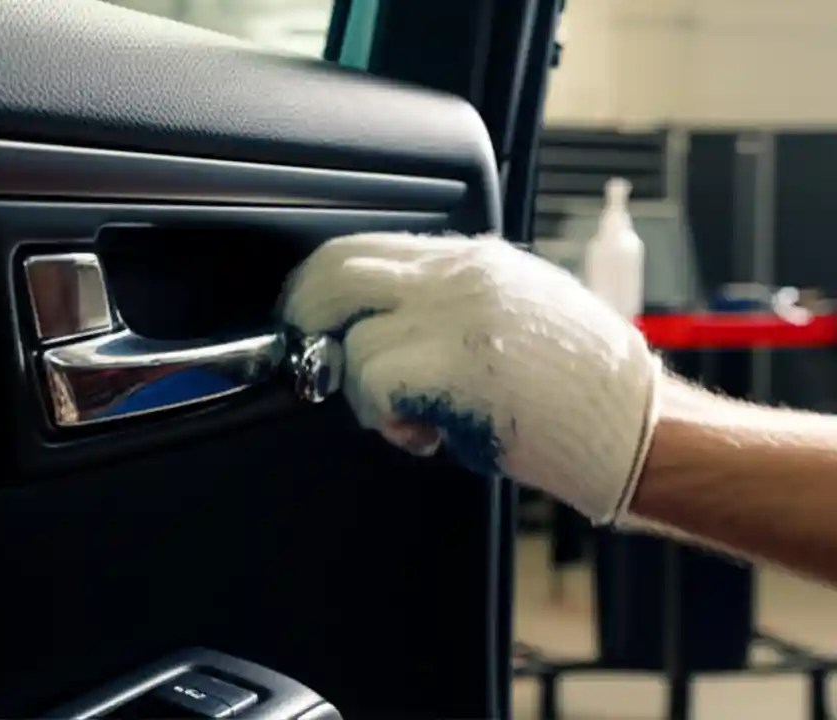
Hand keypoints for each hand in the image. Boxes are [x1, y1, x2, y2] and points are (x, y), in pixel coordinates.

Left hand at [281, 233, 660, 523]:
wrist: (636, 426)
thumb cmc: (578, 387)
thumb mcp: (513, 313)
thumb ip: (442, 306)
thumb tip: (371, 326)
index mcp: (471, 259)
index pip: (360, 247)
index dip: (316, 287)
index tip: (306, 322)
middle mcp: (460, 275)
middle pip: (334, 273)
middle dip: (307, 324)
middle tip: (314, 365)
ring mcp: (457, 316)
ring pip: (349, 338)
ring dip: (357, 390)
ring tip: (402, 415)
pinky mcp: (456, 366)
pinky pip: (372, 382)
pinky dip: (382, 418)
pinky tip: (424, 433)